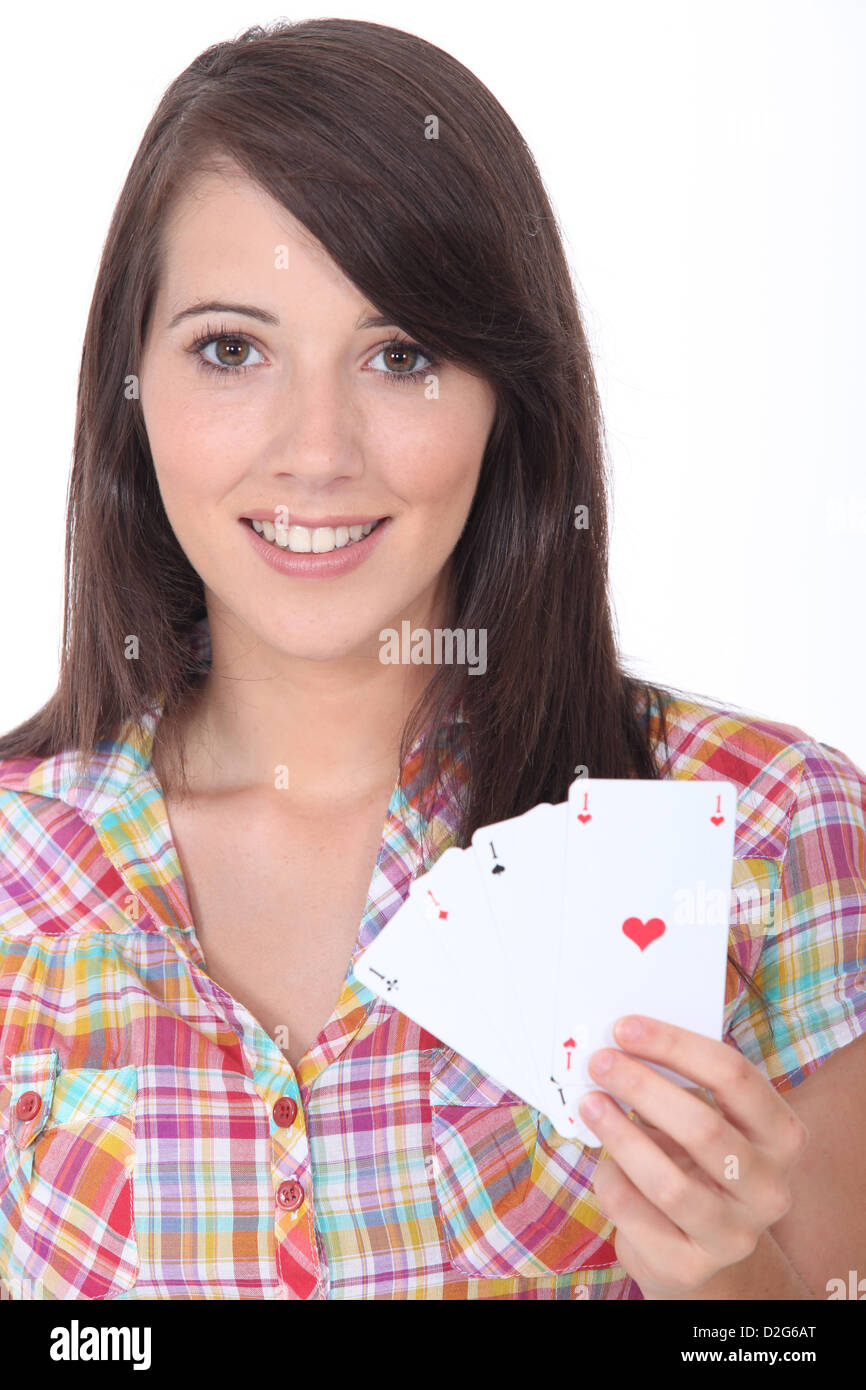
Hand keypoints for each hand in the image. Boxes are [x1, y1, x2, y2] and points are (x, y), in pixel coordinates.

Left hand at [579, 1016, 809, 1299]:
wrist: (696, 1247)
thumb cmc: (693, 1161)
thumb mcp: (701, 1118)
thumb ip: (675, 1084)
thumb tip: (619, 1046)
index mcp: (781, 1135)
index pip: (735, 1076)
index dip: (675, 1046)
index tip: (625, 1028)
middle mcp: (768, 1188)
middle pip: (704, 1127)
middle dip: (642, 1086)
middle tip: (601, 1063)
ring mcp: (735, 1234)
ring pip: (668, 1182)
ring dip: (620, 1134)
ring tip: (590, 1104)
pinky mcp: (691, 1266)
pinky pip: (636, 1214)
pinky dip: (611, 1180)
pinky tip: (604, 1161)